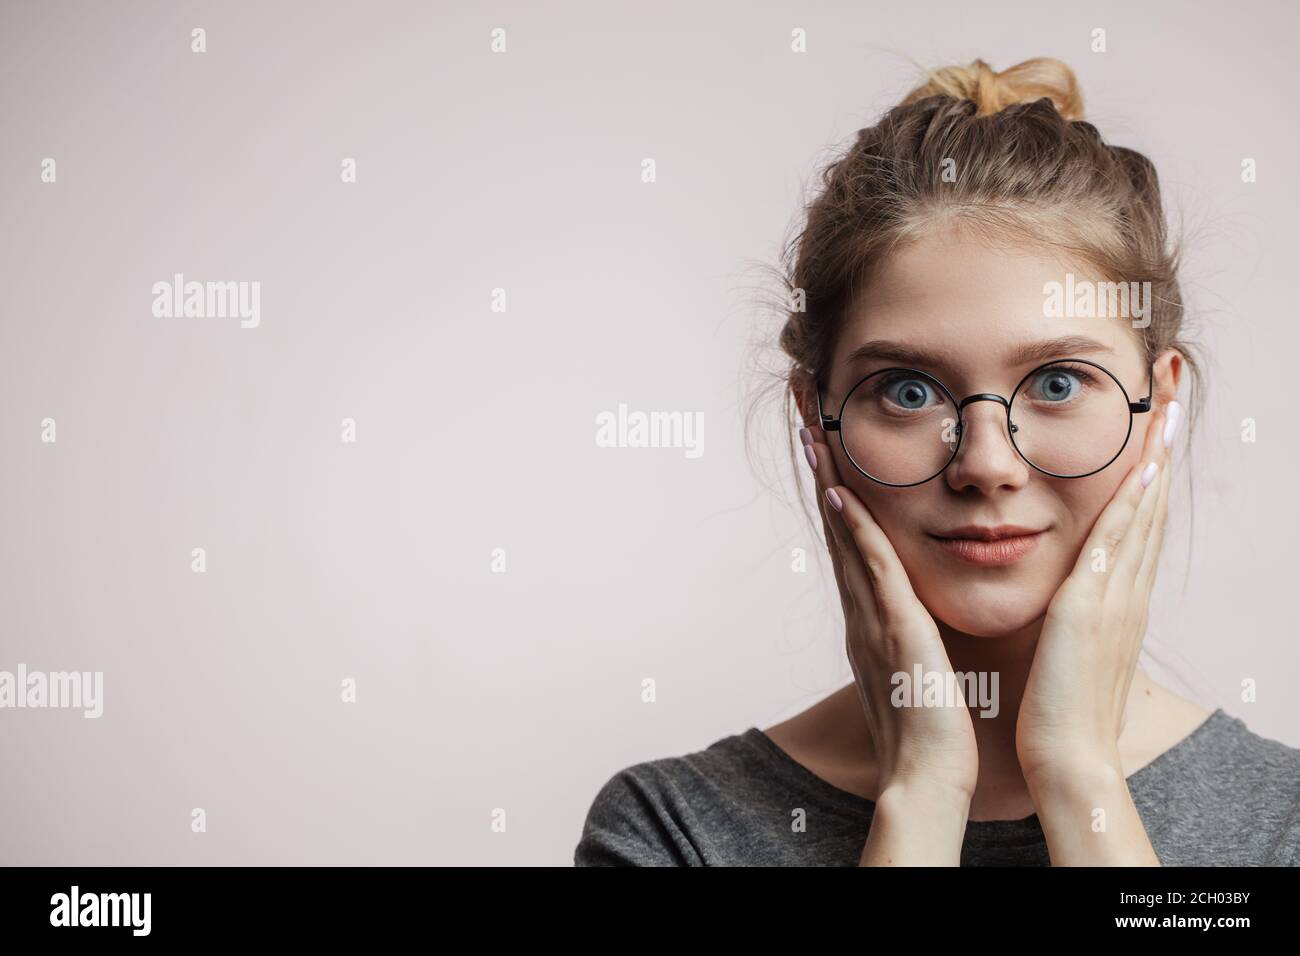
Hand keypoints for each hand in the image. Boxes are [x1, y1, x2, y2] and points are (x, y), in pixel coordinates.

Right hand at [801, 424, 978, 800]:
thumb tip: (916, 612)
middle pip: (835, 524)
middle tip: (804, 414)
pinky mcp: (892, 632)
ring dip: (826, 482)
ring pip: (844, 537)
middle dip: (819, 467)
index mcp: (872, 616)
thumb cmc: (931, 730)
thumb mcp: (919, 668)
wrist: (925, 780)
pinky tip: (839, 496)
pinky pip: (869, 572)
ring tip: (811, 432)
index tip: (826, 439)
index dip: (836, 486)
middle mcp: (861, 611)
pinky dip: (852, 533)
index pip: (850, 538)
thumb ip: (912, 634)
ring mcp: (871, 619)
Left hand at [1015, 400, 1178, 785]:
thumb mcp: (1070, 647)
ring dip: (1155, 456)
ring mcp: (1115, 597)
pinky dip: (1134, 502)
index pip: (1139, 522)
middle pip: (1152, 504)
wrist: (1067, 758)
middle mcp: (1126, 591)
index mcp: (1116, 599)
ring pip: (1144, 513)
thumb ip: (1074, 616)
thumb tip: (1071, 597)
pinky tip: (1143, 466)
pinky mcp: (1092, 608)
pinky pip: (1119, 543)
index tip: (1154, 427)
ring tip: (1167, 404)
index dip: (1148, 473)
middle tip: (1172, 392)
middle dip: (1161, 447)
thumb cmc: (1060, 709)